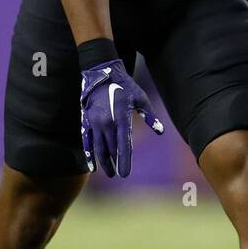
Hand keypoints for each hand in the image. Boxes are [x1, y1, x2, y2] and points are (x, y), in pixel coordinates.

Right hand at [80, 59, 163, 177]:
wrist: (101, 73)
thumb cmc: (124, 86)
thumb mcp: (141, 98)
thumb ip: (150, 116)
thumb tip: (160, 131)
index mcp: (121, 118)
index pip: (123, 145)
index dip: (124, 161)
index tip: (125, 174)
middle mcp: (106, 122)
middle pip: (111, 148)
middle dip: (115, 162)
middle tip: (120, 174)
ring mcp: (95, 123)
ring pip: (99, 148)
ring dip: (104, 162)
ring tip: (109, 173)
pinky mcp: (86, 121)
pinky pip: (87, 142)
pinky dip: (89, 155)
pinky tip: (92, 167)